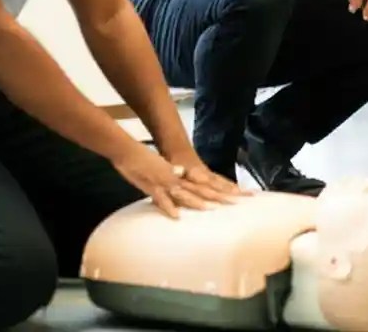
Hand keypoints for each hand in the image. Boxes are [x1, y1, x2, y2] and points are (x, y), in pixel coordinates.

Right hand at [111, 143, 242, 218]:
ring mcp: (166, 181)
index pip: (207, 183)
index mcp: (182, 174)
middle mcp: (178, 178)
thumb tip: (181, 172)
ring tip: (213, 209)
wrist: (128, 150)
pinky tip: (177, 216)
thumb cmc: (144, 159)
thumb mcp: (163, 165)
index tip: (239, 194)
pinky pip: (162, 199)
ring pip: (186, 193)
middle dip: (219, 196)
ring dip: (198, 202)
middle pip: (202, 188)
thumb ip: (173, 171)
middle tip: (236, 202)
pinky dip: (170, 207)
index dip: (223, 188)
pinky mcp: (153, 185)